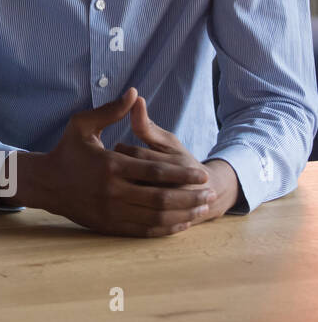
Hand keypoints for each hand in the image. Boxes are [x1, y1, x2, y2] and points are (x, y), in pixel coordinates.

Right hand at [20, 87, 213, 235]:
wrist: (45, 183)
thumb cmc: (66, 151)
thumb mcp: (82, 125)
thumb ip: (110, 111)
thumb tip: (135, 93)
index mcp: (109, 165)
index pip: (155, 172)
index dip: (182, 174)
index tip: (202, 174)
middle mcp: (112, 190)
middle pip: (160, 198)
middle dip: (189, 197)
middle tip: (209, 194)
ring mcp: (111, 211)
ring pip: (155, 217)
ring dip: (182, 214)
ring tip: (200, 209)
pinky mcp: (109, 225)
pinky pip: (143, 230)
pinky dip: (165, 228)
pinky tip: (180, 223)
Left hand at [115, 94, 238, 224]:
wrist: (207, 192)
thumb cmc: (179, 161)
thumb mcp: (167, 142)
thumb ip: (148, 125)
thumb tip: (135, 97)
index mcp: (172, 163)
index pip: (134, 155)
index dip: (121, 150)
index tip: (118, 149)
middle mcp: (173, 187)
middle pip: (132, 179)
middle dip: (120, 172)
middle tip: (115, 167)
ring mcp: (169, 208)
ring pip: (135, 201)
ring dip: (123, 190)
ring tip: (121, 180)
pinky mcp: (163, 224)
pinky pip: (140, 221)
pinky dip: (126, 208)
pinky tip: (123, 200)